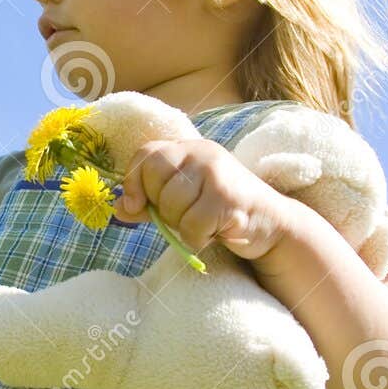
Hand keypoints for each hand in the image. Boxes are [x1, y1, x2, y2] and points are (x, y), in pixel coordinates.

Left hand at [112, 137, 296, 261]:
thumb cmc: (219, 213)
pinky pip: (191, 226)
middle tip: (183, 215)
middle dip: (161, 206)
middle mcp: (202, 153)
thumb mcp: (181, 202)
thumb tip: (117, 208)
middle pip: (154, 177)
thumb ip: (148, 202)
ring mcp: (216, 173)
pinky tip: (215, 233)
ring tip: (204, 223)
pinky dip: (198, 238)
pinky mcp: (228, 197)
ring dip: (182, 226)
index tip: (136, 205)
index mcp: (187, 149)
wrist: (270, 225)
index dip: (133, 182)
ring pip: (171, 205)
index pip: (145, 154)